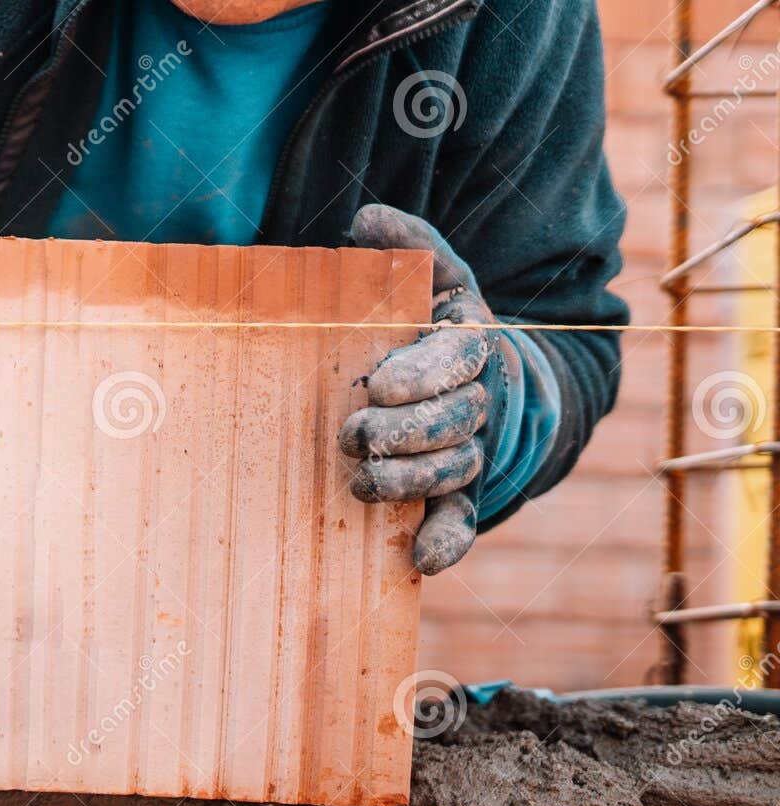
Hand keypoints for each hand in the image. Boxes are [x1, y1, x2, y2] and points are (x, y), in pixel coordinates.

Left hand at [344, 203, 517, 574]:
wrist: (473, 379)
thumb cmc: (431, 323)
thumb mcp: (430, 278)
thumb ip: (408, 246)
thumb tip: (367, 219)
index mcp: (468, 343)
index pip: (457, 359)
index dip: (421, 376)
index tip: (376, 386)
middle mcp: (478, 397)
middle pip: (456, 420)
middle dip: (404, 433)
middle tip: (352, 435)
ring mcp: (473, 448)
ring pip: (456, 469)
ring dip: (410, 481)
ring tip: (361, 482)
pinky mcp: (458, 491)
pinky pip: (462, 520)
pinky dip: (446, 542)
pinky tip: (419, 559)